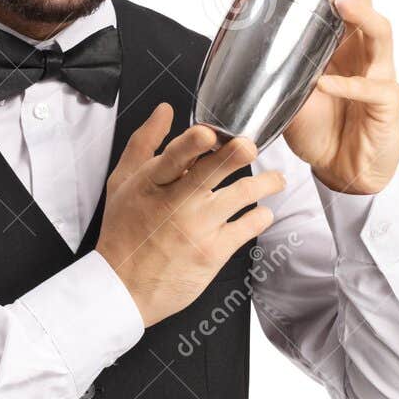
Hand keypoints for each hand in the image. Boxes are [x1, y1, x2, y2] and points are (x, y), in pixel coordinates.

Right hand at [95, 104, 284, 326]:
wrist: (122, 287)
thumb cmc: (123, 232)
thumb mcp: (123, 182)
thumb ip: (145, 142)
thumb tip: (165, 110)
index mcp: (152, 184)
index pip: (174, 157)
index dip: (193, 144)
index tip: (210, 133)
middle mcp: (176, 205)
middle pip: (212, 173)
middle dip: (235, 155)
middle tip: (251, 146)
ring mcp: (197, 229)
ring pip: (241, 196)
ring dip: (265, 183)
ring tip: (276, 179)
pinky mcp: (213, 253)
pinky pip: (248, 227)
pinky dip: (261, 216)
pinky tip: (262, 212)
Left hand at [282, 0, 398, 194]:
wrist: (345, 175)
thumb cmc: (323, 130)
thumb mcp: (291, 95)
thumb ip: (278, 71)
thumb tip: (239, 46)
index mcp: (341, 43)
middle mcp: (365, 51)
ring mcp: (380, 74)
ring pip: (381, 34)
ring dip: (359, 14)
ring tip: (338, 1)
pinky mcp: (387, 105)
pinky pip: (371, 89)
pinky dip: (347, 85)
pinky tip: (328, 82)